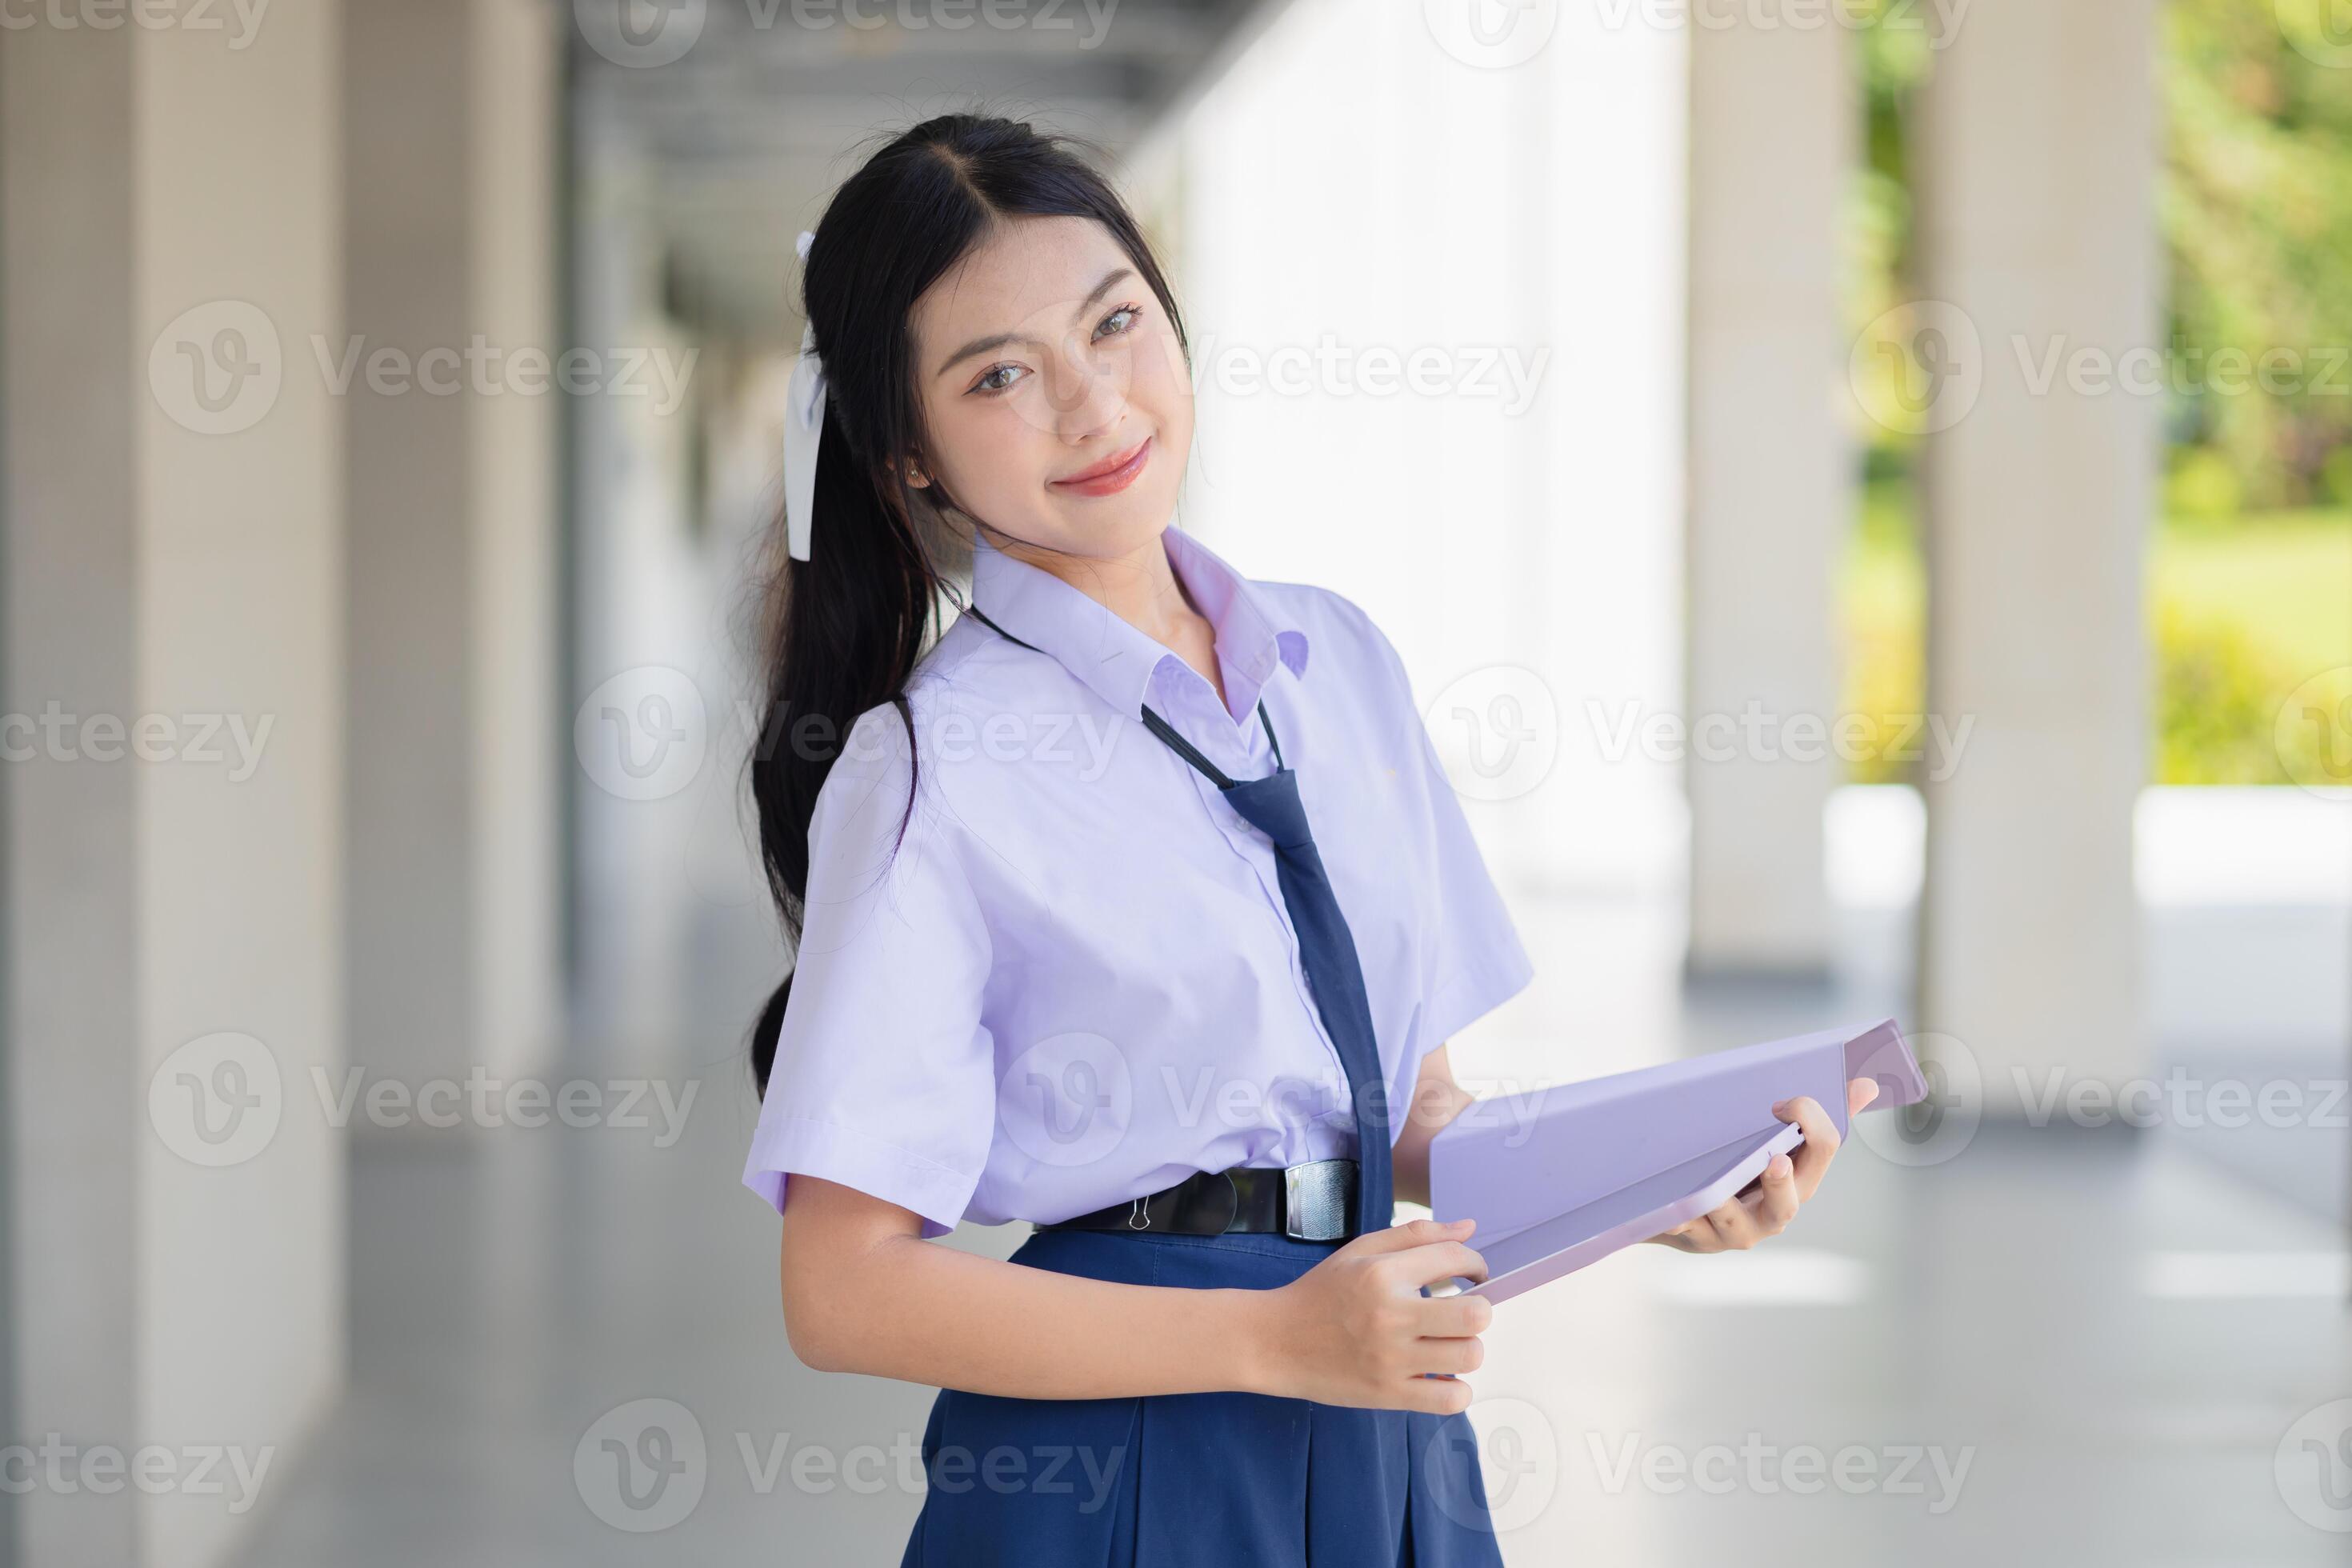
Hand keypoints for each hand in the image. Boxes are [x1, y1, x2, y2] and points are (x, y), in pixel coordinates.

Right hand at [1245, 1217, 1490, 1413]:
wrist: (1275, 1342)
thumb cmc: (1321, 1293)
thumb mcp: (1360, 1251)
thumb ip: (1416, 1235)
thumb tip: (1469, 1228)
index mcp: (1383, 1274)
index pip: (1456, 1259)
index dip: (1476, 1264)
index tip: (1473, 1274)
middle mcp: (1391, 1315)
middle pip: (1476, 1314)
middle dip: (1480, 1309)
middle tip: (1464, 1311)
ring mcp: (1391, 1360)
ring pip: (1469, 1356)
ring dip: (1469, 1348)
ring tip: (1449, 1343)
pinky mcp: (1389, 1394)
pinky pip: (1451, 1399)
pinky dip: (1457, 1389)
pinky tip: (1440, 1375)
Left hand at [1644, 1078, 1880, 1253]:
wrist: (1688, 1212)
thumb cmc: (1740, 1173)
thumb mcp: (1778, 1145)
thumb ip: (1817, 1117)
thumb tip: (1869, 1085)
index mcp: (1799, 1181)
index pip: (1823, 1151)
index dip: (1812, 1122)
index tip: (1782, 1103)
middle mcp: (1772, 1212)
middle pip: (1788, 1201)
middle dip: (1781, 1182)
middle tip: (1775, 1160)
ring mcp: (1736, 1229)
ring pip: (1733, 1219)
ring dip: (1720, 1198)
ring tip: (1706, 1184)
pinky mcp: (1698, 1237)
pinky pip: (1688, 1228)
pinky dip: (1679, 1217)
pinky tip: (1669, 1208)